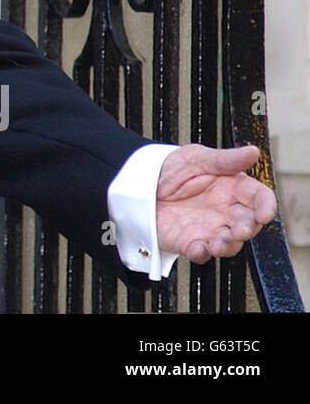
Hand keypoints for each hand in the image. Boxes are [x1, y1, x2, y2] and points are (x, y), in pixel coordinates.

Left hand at [156, 144, 277, 262]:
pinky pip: (201, 252)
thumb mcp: (196, 158)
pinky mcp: (190, 240)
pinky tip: (198, 247)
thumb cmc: (172, 167)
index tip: (263, 213)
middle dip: (247, 229)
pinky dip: (201, 253)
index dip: (265, 206)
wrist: (140, 182)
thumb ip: (225, 159)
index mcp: (232, 188)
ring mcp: (209, 228)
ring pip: (228, 243)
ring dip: (227, 246)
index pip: (258, 198)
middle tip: (240, 230)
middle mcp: (226, 211)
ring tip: (218, 243)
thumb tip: (253, 152)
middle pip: (247, 224)